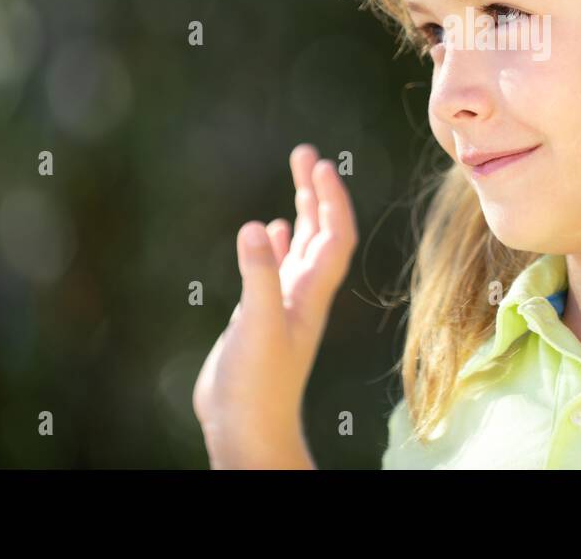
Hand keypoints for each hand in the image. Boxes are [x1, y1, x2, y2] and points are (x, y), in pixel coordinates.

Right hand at [192, 144, 357, 468]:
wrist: (246, 427)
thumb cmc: (257, 384)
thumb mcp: (256, 324)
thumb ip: (259, 276)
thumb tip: (258, 226)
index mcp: (310, 292)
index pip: (334, 235)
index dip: (332, 200)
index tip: (321, 165)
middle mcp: (303, 292)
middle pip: (321, 231)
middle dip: (316, 191)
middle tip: (305, 153)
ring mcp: (283, 303)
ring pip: (302, 245)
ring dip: (301, 209)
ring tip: (297, 175)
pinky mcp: (262, 314)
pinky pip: (278, 268)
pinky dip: (278, 244)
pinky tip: (271, 231)